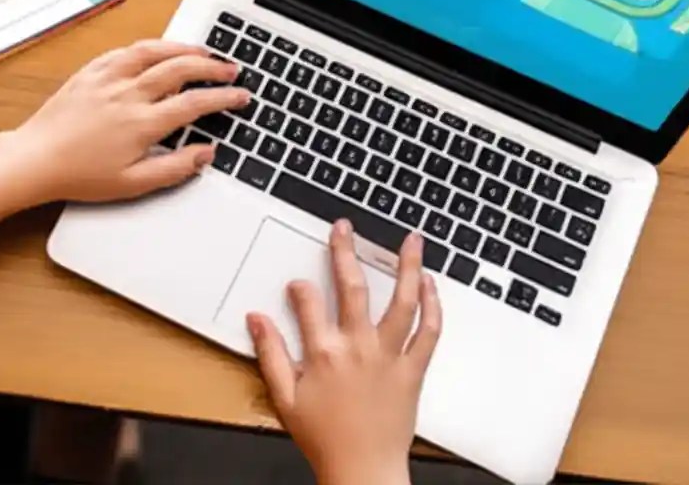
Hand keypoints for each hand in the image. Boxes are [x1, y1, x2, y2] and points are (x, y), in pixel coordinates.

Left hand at [3, 39, 249, 204]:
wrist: (35, 161)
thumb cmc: (79, 175)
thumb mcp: (133, 184)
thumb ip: (174, 168)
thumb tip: (205, 154)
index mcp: (141, 123)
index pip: (195, 103)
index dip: (223, 97)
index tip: (241, 96)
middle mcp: (127, 94)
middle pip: (180, 68)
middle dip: (212, 65)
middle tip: (231, 69)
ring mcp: (107, 79)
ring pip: (153, 51)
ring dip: (182, 47)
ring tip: (202, 51)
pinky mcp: (90, 73)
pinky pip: (124, 51)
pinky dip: (148, 47)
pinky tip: (157, 50)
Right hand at [248, 224, 441, 484]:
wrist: (363, 471)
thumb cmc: (324, 439)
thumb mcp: (284, 398)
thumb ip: (270, 354)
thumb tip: (256, 320)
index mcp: (322, 353)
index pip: (308, 302)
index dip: (300, 288)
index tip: (298, 284)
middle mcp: (357, 347)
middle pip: (352, 288)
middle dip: (345, 252)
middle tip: (344, 228)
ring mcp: (388, 356)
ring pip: (401, 302)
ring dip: (407, 267)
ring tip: (411, 240)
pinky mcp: (412, 370)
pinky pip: (428, 332)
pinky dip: (432, 306)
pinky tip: (430, 286)